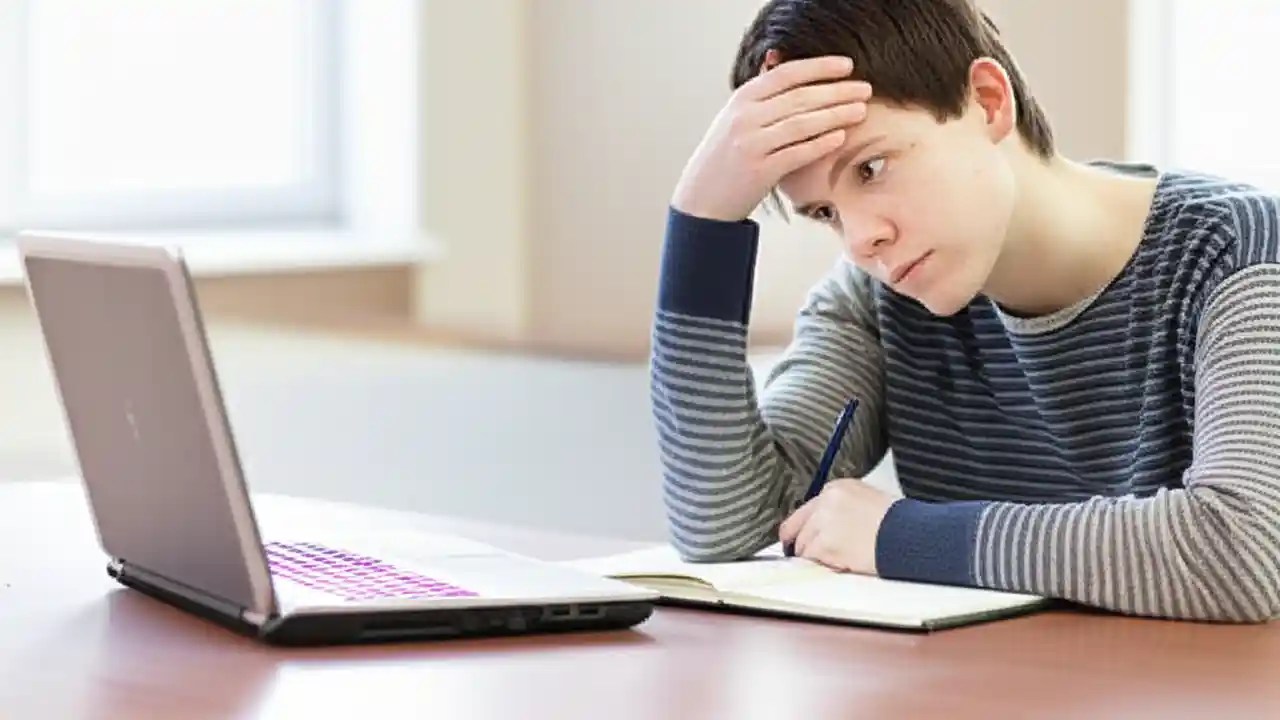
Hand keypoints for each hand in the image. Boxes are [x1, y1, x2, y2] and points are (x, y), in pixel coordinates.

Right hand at [671, 54, 871, 221]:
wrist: (702, 199)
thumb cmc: (724, 157)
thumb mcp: (734, 116)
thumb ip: (758, 92)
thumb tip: (777, 58)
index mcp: (742, 99)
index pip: (787, 74)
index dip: (820, 67)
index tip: (847, 65)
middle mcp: (745, 117)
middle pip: (800, 98)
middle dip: (837, 92)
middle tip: (864, 89)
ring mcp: (751, 144)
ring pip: (802, 124)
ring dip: (835, 115)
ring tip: (860, 111)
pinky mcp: (759, 170)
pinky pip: (797, 153)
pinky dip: (820, 144)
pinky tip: (840, 137)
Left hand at [779, 478, 896, 574]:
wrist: (909, 537)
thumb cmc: (899, 524)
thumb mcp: (868, 502)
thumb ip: (841, 509)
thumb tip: (826, 526)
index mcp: (837, 488)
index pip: (806, 509)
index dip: (805, 527)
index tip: (802, 536)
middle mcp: (826, 501)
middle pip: (798, 527)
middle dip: (806, 543)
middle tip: (816, 554)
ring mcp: (823, 522)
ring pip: (803, 545)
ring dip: (815, 556)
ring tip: (840, 558)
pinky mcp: (825, 544)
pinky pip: (811, 559)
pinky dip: (822, 565)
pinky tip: (842, 563)